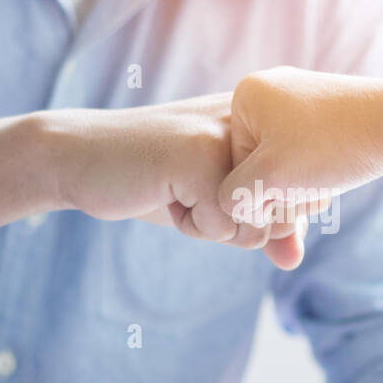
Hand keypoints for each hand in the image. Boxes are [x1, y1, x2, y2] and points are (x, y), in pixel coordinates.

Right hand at [33, 95, 304, 267]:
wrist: (82, 160)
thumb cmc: (155, 182)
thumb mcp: (216, 204)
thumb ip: (260, 227)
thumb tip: (293, 260)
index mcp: (264, 126)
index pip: (301, 201)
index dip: (253, 218)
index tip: (212, 189)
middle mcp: (253, 122)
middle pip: (282, 217)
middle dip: (234, 226)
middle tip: (193, 192)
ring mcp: (226, 135)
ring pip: (254, 225)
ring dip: (211, 227)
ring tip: (178, 190)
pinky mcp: (198, 155)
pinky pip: (221, 226)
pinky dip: (189, 225)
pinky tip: (162, 191)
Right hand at [217, 67, 382, 227]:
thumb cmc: (331, 148)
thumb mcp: (270, 178)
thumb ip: (235, 197)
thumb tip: (232, 208)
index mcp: (246, 94)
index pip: (234, 167)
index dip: (260, 193)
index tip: (290, 191)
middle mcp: (270, 88)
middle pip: (260, 164)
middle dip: (283, 189)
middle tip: (313, 189)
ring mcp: (301, 97)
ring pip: (286, 163)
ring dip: (302, 186)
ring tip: (329, 180)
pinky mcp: (327, 110)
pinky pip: (308, 151)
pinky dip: (320, 171)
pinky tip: (340, 172)